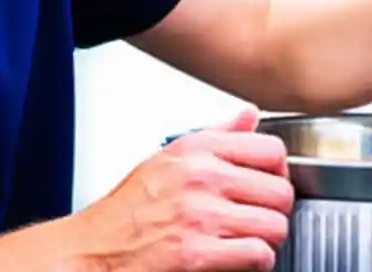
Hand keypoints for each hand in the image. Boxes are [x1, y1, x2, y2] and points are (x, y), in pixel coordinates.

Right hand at [67, 107, 293, 270]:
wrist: (91, 252)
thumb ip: (216, 136)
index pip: (272, 149)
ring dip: (267, 239)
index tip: (267, 184)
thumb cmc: (127, 211)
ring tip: (249, 240)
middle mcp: (201, 177)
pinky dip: (256, 262)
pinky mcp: (197, 253)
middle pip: (280, 190)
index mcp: (196, 150)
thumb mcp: (168, 159)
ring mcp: (200, 215)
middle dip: (275, 210)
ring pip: (275, 225)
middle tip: (259, 219)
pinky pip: (258, 255)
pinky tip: (238, 259)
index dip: (277, 172)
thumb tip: (249, 114)